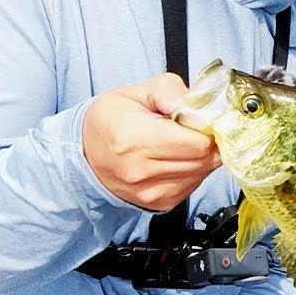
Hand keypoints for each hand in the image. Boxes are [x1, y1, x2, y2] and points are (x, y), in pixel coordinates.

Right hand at [83, 73, 220, 210]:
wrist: (85, 153)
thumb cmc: (111, 119)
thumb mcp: (137, 91)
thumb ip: (172, 92)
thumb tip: (203, 106)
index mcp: (135, 140)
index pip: (199, 142)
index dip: (210, 127)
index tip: (205, 117)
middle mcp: (142, 172)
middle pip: (206, 159)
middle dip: (209, 139)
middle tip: (197, 126)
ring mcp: (151, 192)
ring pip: (204, 173)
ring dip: (203, 155)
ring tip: (182, 140)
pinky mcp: (160, 203)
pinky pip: (194, 184)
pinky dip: (194, 169)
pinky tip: (176, 157)